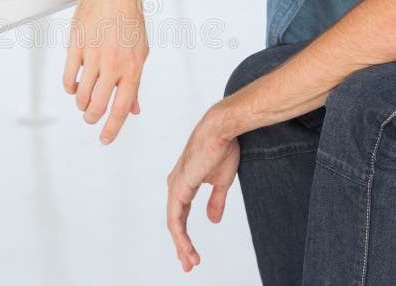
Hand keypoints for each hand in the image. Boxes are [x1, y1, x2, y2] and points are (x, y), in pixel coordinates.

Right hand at [64, 0, 147, 143]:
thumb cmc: (130, 20)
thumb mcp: (141, 51)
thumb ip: (136, 82)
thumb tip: (135, 110)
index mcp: (133, 66)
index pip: (122, 107)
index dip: (112, 128)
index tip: (105, 140)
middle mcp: (113, 63)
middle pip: (97, 105)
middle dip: (92, 118)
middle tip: (90, 118)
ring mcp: (92, 54)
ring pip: (81, 94)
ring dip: (81, 103)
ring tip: (84, 99)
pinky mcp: (75, 45)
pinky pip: (68, 78)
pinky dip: (70, 87)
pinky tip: (74, 85)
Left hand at [166, 109, 239, 271]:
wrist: (222, 130)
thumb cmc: (222, 149)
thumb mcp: (221, 182)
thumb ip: (215, 201)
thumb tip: (212, 220)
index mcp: (184, 183)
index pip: (182, 214)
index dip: (186, 235)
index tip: (193, 254)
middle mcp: (176, 185)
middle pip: (175, 221)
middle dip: (181, 245)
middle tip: (188, 265)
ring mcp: (175, 186)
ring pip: (174, 223)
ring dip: (181, 244)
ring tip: (190, 261)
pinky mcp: (179, 187)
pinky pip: (175, 217)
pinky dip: (180, 234)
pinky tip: (186, 247)